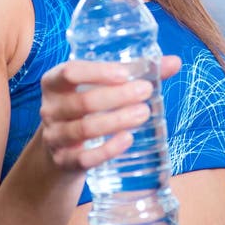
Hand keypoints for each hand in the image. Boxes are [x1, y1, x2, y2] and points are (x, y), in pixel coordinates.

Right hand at [39, 55, 180, 170]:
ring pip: (85, 130)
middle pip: (83, 102)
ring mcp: (55, 136)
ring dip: (117, 121)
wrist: (62, 147)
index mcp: (55, 81)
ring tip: (144, 113)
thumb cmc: (87, 105)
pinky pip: (85, 158)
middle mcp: (50, 108)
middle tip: (146, 92)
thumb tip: (174, 62)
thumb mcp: (101, 85)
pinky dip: (108, 149)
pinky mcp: (65, 161)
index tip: (125, 73)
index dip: (97, 72)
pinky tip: (128, 139)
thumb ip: (136, 72)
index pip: (70, 72)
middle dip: (117, 97)